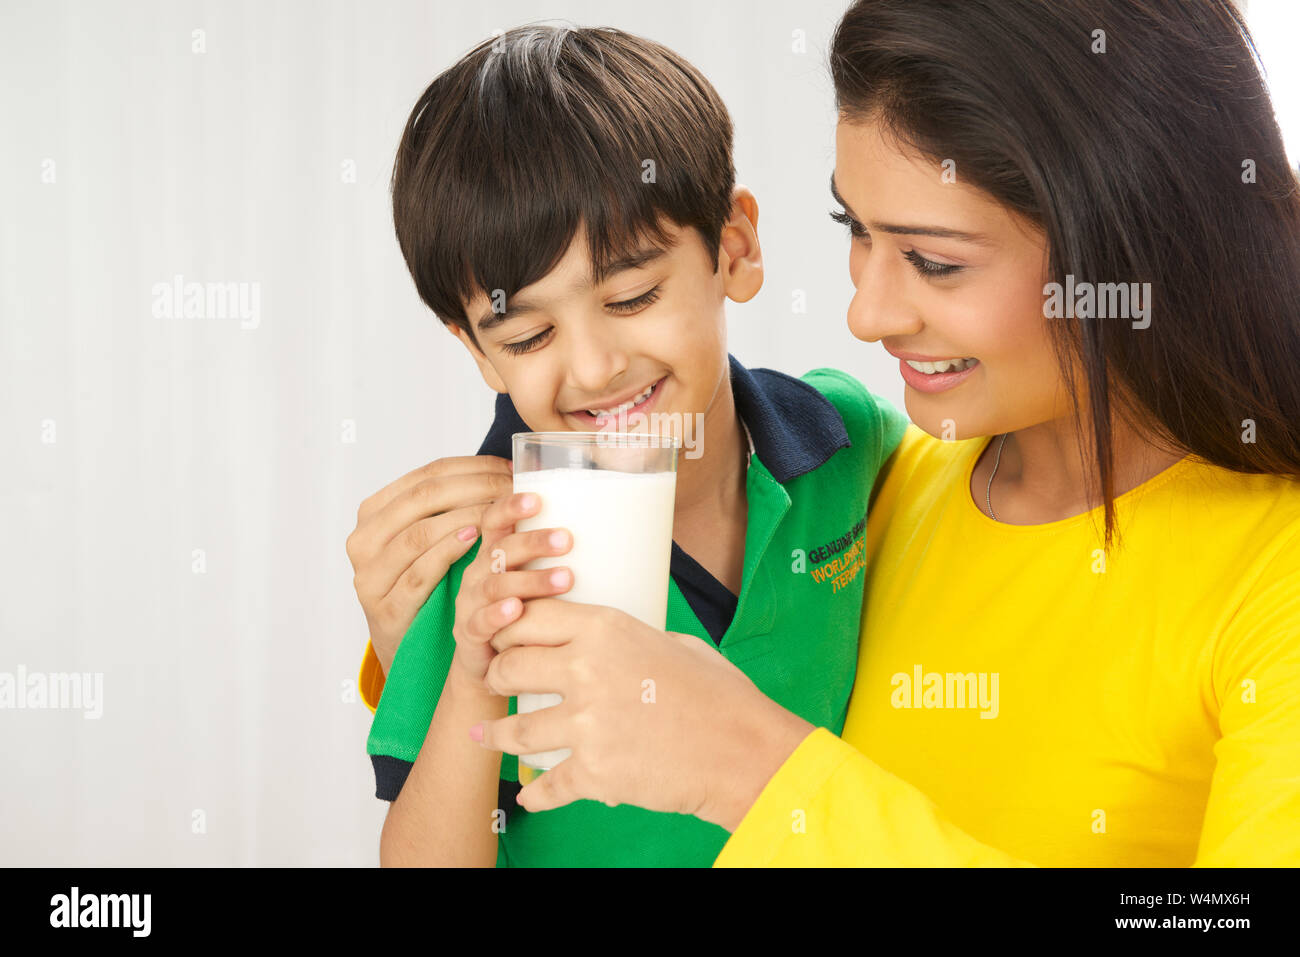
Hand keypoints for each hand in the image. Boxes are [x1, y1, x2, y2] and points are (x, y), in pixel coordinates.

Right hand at [345, 455, 512, 673]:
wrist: (407, 644)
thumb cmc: (429, 584)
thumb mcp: (433, 539)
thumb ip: (453, 506)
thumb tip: (512, 469)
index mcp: (375, 511)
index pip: (428, 475)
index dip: (474, 468)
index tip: (513, 470)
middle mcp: (364, 539)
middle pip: (424, 498)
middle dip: (477, 489)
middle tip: (517, 490)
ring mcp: (370, 575)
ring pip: (421, 533)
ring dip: (470, 518)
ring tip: (506, 513)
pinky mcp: (386, 608)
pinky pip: (421, 573)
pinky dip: (450, 552)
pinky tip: (478, 539)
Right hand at [448, 493, 576, 691]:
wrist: (491, 663)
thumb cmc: (524, 614)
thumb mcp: (536, 581)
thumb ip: (560, 559)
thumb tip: (617, 533)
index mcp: (493, 555)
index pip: (494, 521)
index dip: (510, 508)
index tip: (538, 499)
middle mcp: (478, 574)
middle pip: (500, 550)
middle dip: (533, 542)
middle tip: (568, 540)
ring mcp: (471, 604)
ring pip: (495, 585)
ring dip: (530, 580)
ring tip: (566, 578)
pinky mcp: (470, 635)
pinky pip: (480, 622)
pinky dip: (497, 615)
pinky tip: (517, 610)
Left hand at [474, 599, 815, 830]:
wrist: (743, 750)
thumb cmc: (720, 693)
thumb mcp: (673, 643)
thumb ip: (630, 639)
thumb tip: (609, 640)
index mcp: (605, 629)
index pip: (528, 617)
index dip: (507, 627)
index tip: (502, 637)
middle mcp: (586, 671)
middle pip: (509, 668)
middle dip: (496, 677)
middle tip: (496, 683)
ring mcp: (586, 724)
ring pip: (515, 729)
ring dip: (497, 735)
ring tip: (486, 738)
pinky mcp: (593, 773)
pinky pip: (546, 786)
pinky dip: (535, 794)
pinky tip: (527, 795)